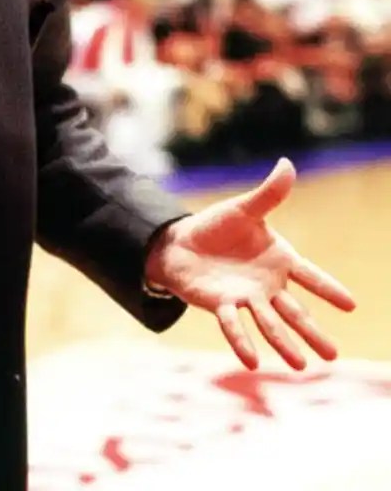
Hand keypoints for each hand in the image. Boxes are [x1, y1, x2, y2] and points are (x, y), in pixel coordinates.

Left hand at [145, 158, 356, 370]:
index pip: (310, 276)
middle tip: (334, 356)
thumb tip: (287, 164)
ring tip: (301, 367)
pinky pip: (233, 324)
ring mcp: (245, 297)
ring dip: (284, 344)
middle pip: (295, 312)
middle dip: (314, 333)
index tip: (352, 305)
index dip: (328, 289)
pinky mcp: (220, 304)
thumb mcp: (243, 208)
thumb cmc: (216, 227)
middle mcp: (266, 284)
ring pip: (269, 324)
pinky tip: (253, 361)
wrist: (179, 242)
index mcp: (279, 260)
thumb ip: (268, 194)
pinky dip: (241, 341)